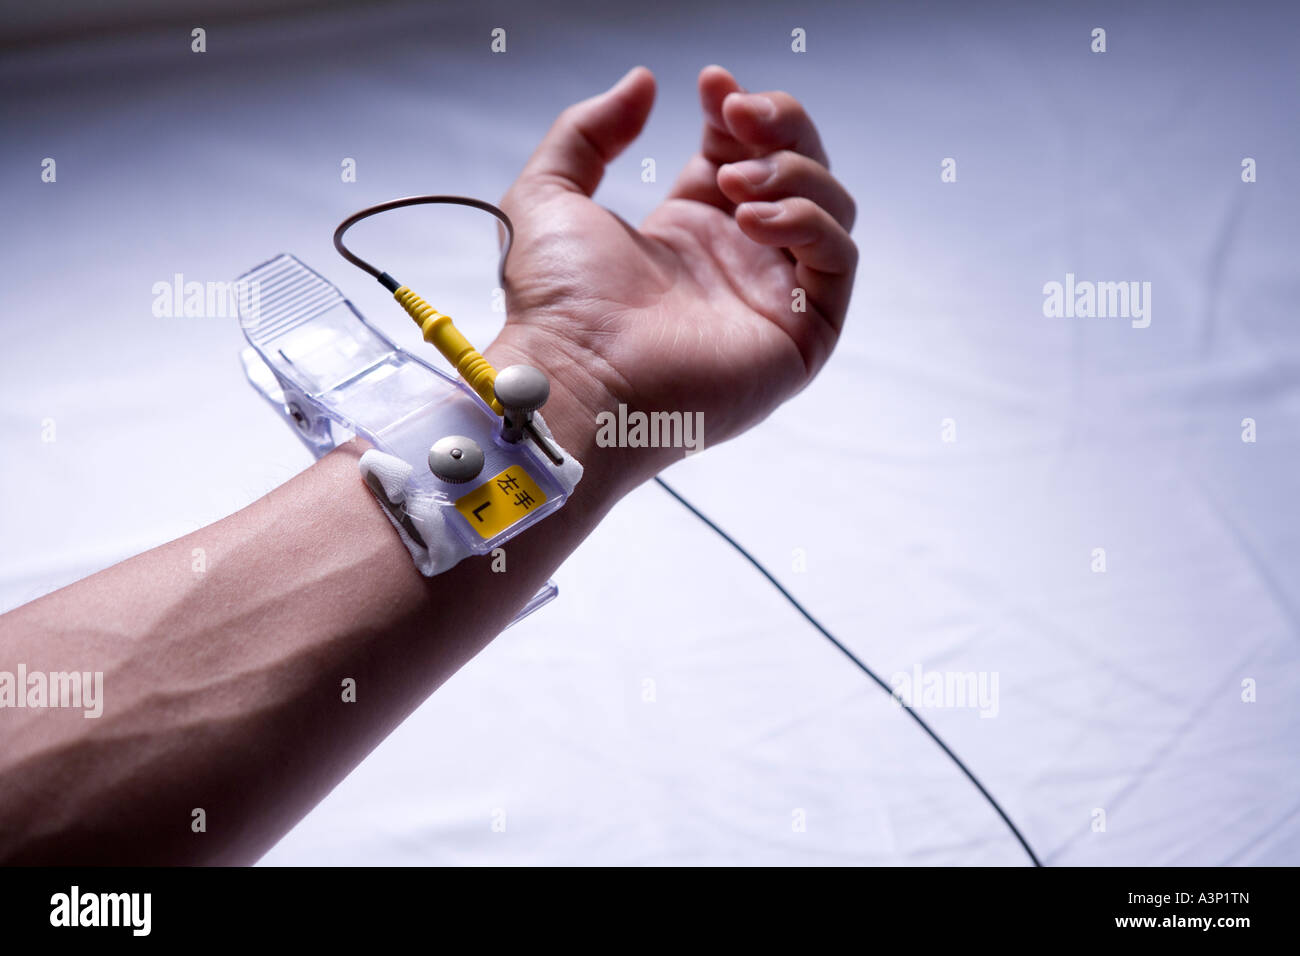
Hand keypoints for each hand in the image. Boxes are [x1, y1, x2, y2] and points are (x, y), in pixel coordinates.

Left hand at [486, 65, 856, 495]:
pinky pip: (839, 261)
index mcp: (688, 229)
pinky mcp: (800, 336)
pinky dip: (810, 224)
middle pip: (801, 171)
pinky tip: (753, 220)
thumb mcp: (549, 194)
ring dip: (793, 175)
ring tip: (734, 183)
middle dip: (781, 127)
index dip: (741, 112)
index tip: (712, 85)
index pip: (746, 152)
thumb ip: (588, 131)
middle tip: (736, 115)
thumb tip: (642, 84)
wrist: (574, 377)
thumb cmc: (554, 306)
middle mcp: (737, 261)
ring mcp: (772, 298)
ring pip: (830, 210)